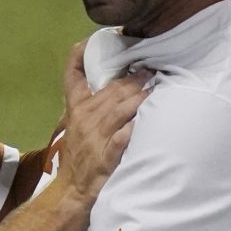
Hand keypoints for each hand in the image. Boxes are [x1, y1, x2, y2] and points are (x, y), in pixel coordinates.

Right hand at [57, 40, 148, 202]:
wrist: (71, 192)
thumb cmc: (79, 158)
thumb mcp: (77, 127)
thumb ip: (92, 106)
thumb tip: (117, 86)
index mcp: (76, 109)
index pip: (72, 75)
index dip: (81, 54)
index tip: (94, 39)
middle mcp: (86, 118)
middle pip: (114, 88)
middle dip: (135, 76)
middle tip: (153, 67)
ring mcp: (97, 136)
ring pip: (123, 106)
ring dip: (143, 95)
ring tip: (160, 87)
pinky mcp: (108, 154)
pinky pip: (125, 135)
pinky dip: (137, 126)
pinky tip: (150, 119)